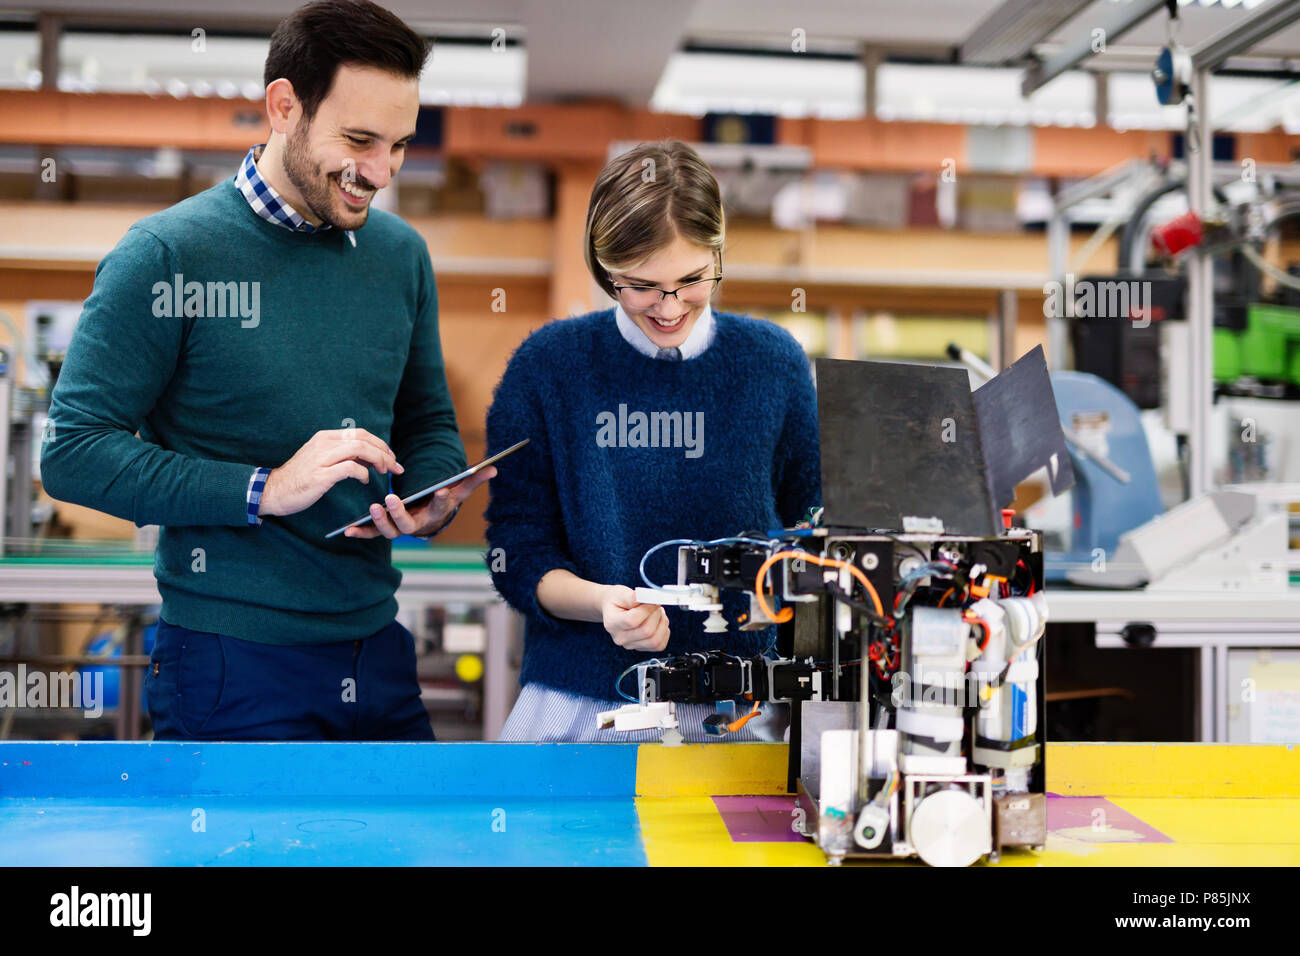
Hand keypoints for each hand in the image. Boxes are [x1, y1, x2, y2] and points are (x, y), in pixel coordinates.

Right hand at [261, 428, 403, 517]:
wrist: (273, 490)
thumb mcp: (320, 459)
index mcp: (325, 437)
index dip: (379, 444)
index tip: (390, 456)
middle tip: (395, 466)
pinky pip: (350, 468)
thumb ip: (341, 455)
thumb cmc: (299, 478)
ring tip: (385, 472)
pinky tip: (365, 480)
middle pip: (364, 440)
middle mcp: (324, 444)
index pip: (360, 433)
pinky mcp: (321, 475)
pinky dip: (362, 473)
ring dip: (378, 460)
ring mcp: (321, 458)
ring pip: (360, 450)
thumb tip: (368, 458)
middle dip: (385, 452)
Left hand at [344, 465, 496, 539]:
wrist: (429, 517)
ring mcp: (399, 528)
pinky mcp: (385, 528)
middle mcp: (417, 524)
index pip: (441, 507)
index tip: (441, 490)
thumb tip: (494, 468)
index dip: (441, 500)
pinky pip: (372, 532)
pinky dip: (361, 532)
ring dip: (379, 521)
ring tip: (373, 506)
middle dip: (398, 513)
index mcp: (436, 514)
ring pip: (389, 531)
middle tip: (390, 499)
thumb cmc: (443, 500)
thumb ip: (474, 479)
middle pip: (408, 524)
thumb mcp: (459, 490)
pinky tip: (349, 529)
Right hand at [600, 585, 668, 651]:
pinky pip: (659, 645)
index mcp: (612, 623)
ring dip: (662, 623)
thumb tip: (647, 598)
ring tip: (658, 612)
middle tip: (656, 605)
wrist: (614, 609)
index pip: (632, 621)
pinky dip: (664, 632)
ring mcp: (631, 645)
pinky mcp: (641, 648)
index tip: (651, 600)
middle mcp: (620, 638)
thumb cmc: (617, 600)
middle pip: (646, 632)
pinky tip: (659, 622)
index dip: (647, 609)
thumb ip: (634, 596)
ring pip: (655, 640)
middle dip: (656, 615)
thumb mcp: (621, 593)